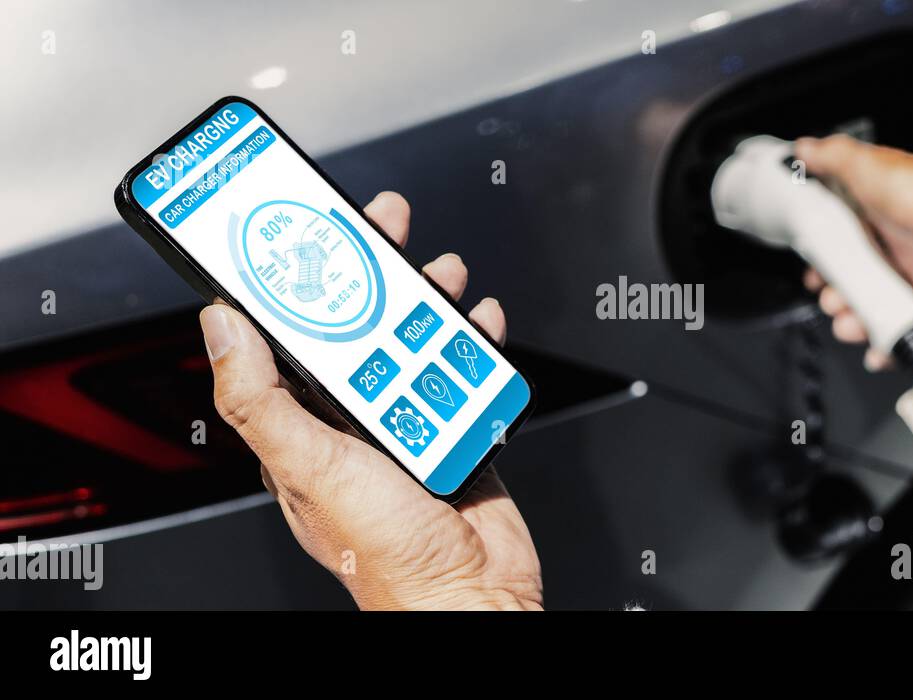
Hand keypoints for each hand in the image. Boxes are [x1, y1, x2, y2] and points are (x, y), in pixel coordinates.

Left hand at [198, 191, 541, 609]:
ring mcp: (410, 423)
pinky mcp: (458, 429)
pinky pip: (467, 370)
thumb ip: (260, 399)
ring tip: (441, 272)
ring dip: (431, 299)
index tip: (302, 232)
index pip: (291, 335)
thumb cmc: (384, 551)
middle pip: (361, 324)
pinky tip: (481, 322)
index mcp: (305, 425)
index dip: (296, 278)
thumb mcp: (308, 466)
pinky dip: (478, 341)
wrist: (470, 591)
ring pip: (417, 341)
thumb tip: (219, 325)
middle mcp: (354, 420)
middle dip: (373, 270)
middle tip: (383, 225)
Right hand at [794, 135, 912, 368]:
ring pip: (878, 314)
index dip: (825, 272)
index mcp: (877, 229)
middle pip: (857, 290)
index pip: (843, 257)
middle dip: (837, 302)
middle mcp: (897, 256)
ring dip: (857, 326)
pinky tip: (877, 354)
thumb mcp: (861, 165)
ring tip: (849, 325)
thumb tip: (803, 147)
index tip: (815, 279)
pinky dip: (893, 348)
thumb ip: (830, 157)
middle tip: (832, 301)